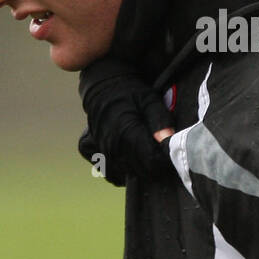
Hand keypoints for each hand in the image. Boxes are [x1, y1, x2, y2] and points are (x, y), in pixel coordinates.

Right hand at [77, 57, 174, 186]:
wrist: (102, 84)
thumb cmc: (130, 91)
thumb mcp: (150, 100)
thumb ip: (160, 120)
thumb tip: (168, 141)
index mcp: (126, 133)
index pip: (151, 163)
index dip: (164, 160)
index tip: (169, 151)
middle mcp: (111, 146)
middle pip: (140, 172)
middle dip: (153, 166)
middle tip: (159, 151)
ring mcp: (99, 149)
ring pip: (124, 174)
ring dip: (137, 169)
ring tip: (144, 153)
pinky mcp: (89, 149)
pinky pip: (107, 171)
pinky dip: (118, 169)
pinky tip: (127, 158)